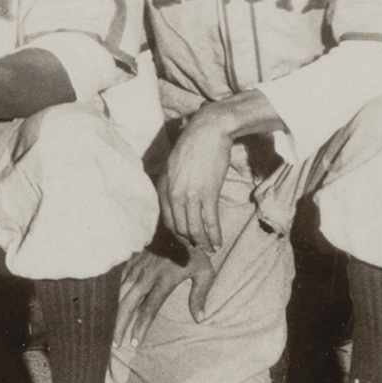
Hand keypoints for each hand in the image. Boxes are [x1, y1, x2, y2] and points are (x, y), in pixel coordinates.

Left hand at [163, 101, 245, 269]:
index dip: (177, 236)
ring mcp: (190, 196)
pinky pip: (210, 223)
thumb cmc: (193, 147)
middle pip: (180, 229)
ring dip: (203, 243)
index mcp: (163, 188)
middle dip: (190, 243)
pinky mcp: (208, 194)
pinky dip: (214, 236)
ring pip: (195, 230)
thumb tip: (175, 202)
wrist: (208, 132)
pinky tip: (218, 243)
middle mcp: (173, 195)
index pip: (167, 221)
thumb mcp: (173, 166)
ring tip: (210, 250)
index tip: (185, 242)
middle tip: (199, 250)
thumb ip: (171, 185)